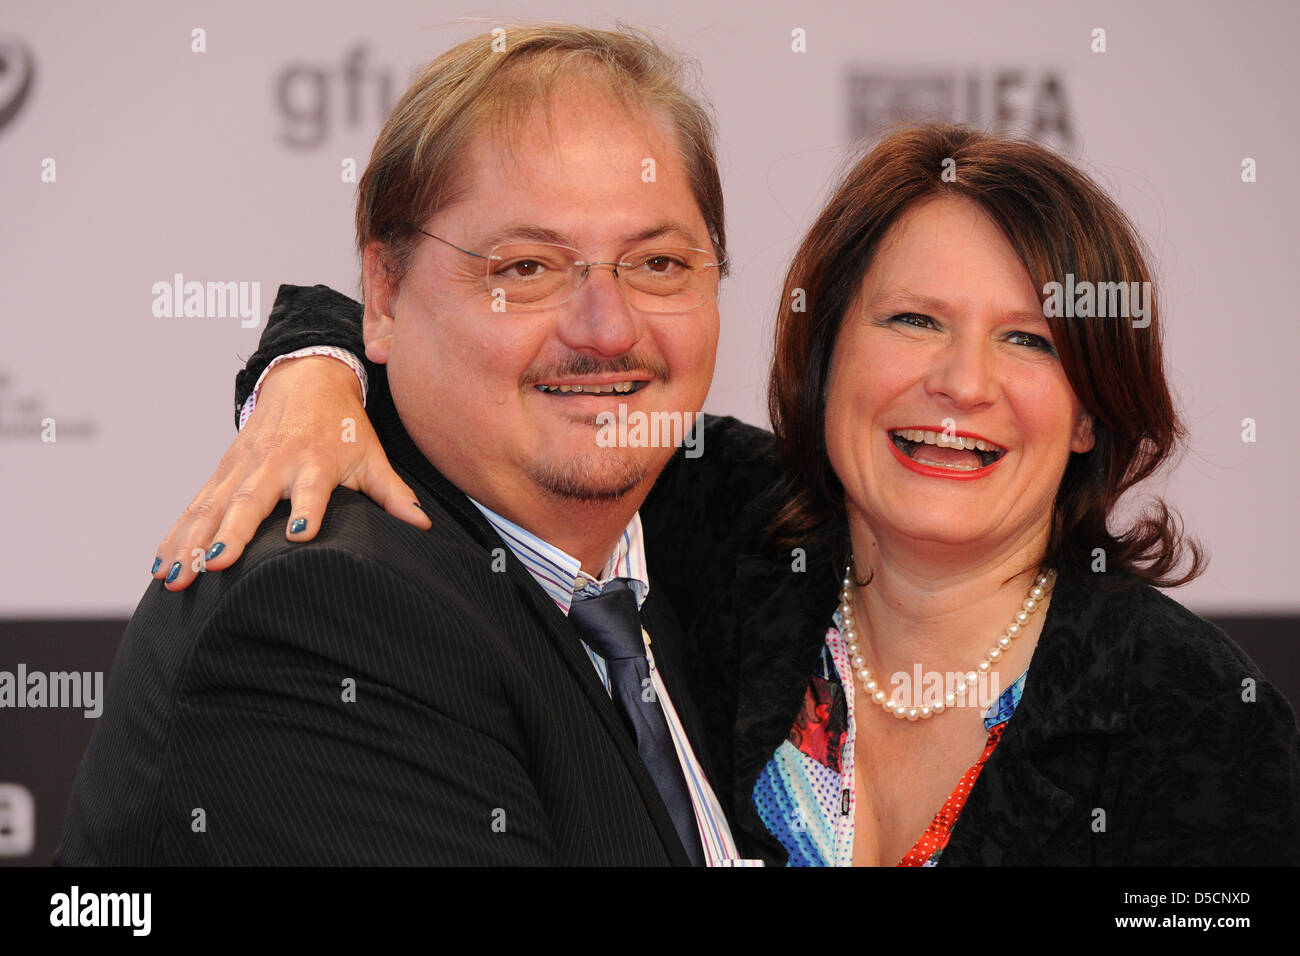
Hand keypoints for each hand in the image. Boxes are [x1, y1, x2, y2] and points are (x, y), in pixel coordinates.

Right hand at [151, 356, 430, 589]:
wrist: (305, 377)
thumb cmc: (343, 424)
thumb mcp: (372, 455)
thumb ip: (393, 492)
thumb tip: (422, 524)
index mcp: (315, 460)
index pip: (312, 487)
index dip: (307, 509)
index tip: (299, 535)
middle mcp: (274, 463)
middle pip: (248, 499)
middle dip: (229, 533)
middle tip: (215, 564)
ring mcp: (242, 467)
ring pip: (211, 506)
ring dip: (191, 542)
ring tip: (175, 578)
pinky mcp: (222, 471)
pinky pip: (195, 506)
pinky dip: (176, 535)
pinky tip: (162, 565)